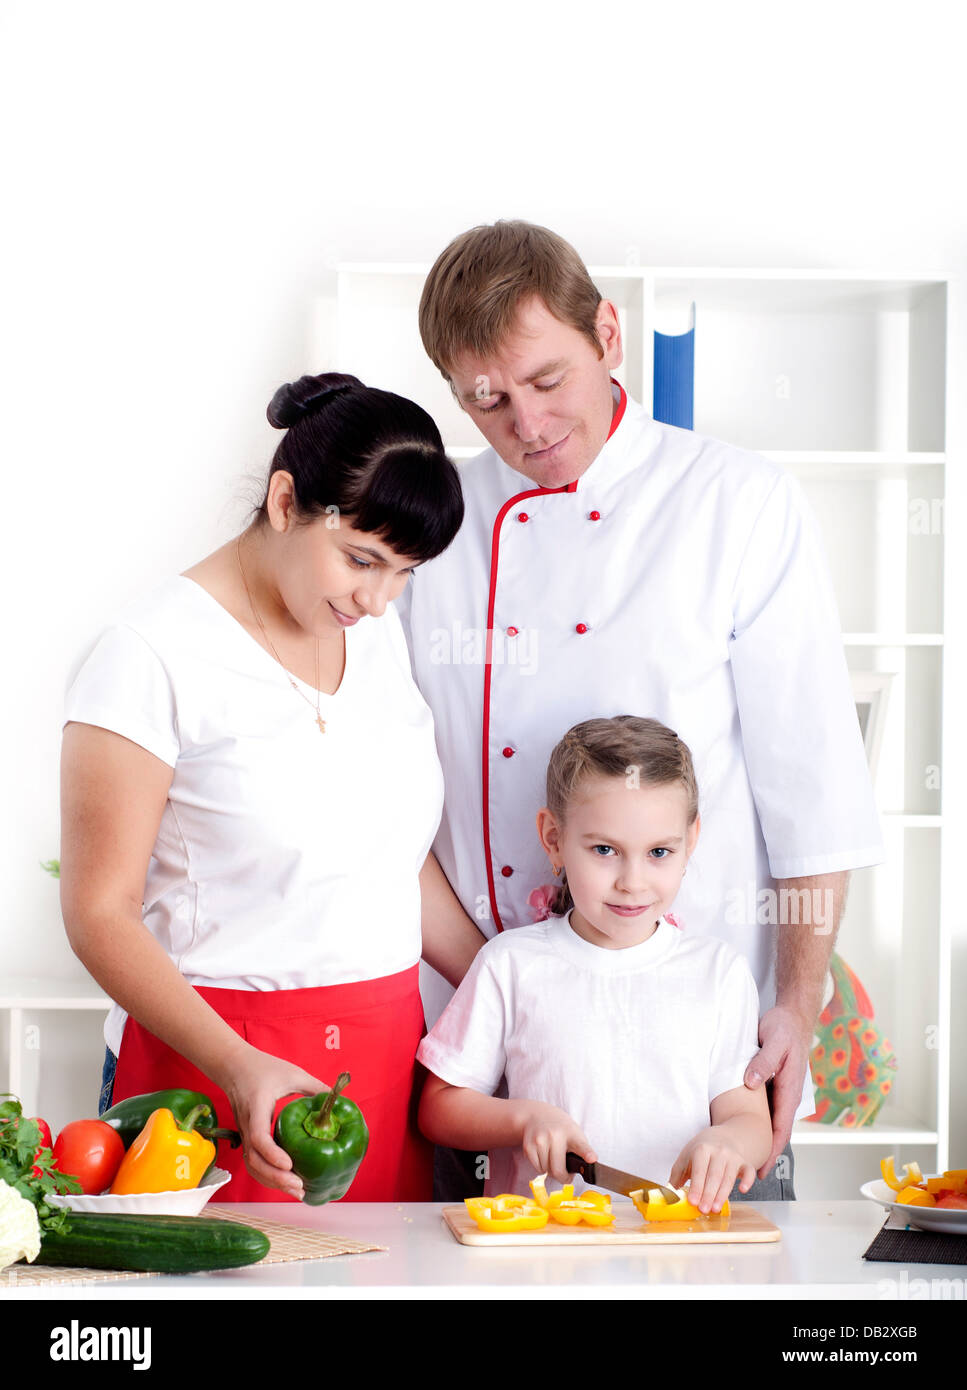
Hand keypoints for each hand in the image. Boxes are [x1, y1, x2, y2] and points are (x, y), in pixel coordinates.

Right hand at [210, 1040, 329, 1197]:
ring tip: (296, 1190)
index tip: (289, 1165)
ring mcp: (244, 1132)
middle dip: (275, 1177)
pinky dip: (267, 1175)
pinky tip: (285, 1181)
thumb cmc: (263, 1067)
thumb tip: (337, 1101)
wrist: (233, 1065)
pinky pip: (253, 1161)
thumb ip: (314, 1087)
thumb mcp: (292, 1073)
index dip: (272, 1154)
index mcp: (257, 1106)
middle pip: (253, 1159)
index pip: (258, 1136)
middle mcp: (247, 1124)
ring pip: (251, 1165)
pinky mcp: (246, 1136)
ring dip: (271, 1181)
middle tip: (299, 1186)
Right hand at [518, 1102, 595, 1183]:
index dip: (587, 1153)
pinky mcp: (528, 1146)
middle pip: (558, 1170)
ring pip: (546, 1171)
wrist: (537, 1114)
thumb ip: (581, 1151)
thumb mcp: (575, 1134)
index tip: (592, 1159)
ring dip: (550, 1170)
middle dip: (563, 1177)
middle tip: (566, 1174)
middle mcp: (554, 1135)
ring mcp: (540, 1140)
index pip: (581, 1145)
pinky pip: (537, 1169)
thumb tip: (585, 1169)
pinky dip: (541, 1167)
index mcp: (571, 1133)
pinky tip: (544, 1155)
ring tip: (553, 1157)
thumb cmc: (560, 1129)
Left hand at [669, 1128, 755, 1213]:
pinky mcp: (744, 1162)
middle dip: (708, 1194)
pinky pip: (748, 1172)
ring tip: (715, 1208)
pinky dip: (747, 1180)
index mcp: (702, 1149)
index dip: (696, 1186)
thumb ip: (677, 1174)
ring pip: (728, 1178)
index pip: (699, 1170)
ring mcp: (733, 1157)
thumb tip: (669, 1193)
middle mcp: (719, 1151)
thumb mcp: (686, 1156)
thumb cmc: (702, 1149)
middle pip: (714, 1176)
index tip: (693, 1201)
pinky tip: (742, 1190)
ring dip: (722, 1195)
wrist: (723, 1136)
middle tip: (703, 1209)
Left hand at [744, 1004, 811, 1177]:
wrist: (794, 1016)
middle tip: (748, 1175)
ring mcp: (782, 1091)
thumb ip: (764, 1062)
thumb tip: (751, 1083)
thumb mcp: (774, 1042)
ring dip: (762, 1141)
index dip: (771, 1150)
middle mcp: (788, 1095)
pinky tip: (746, 1130)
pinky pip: (767, 1109)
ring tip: (745, 1160)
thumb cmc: (784, 1028)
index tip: (761, 1168)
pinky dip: (759, 1124)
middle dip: (765, 1153)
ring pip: (772, 1122)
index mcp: (790, 1089)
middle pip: (777, 1131)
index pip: (781, 1128)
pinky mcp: (775, 1084)